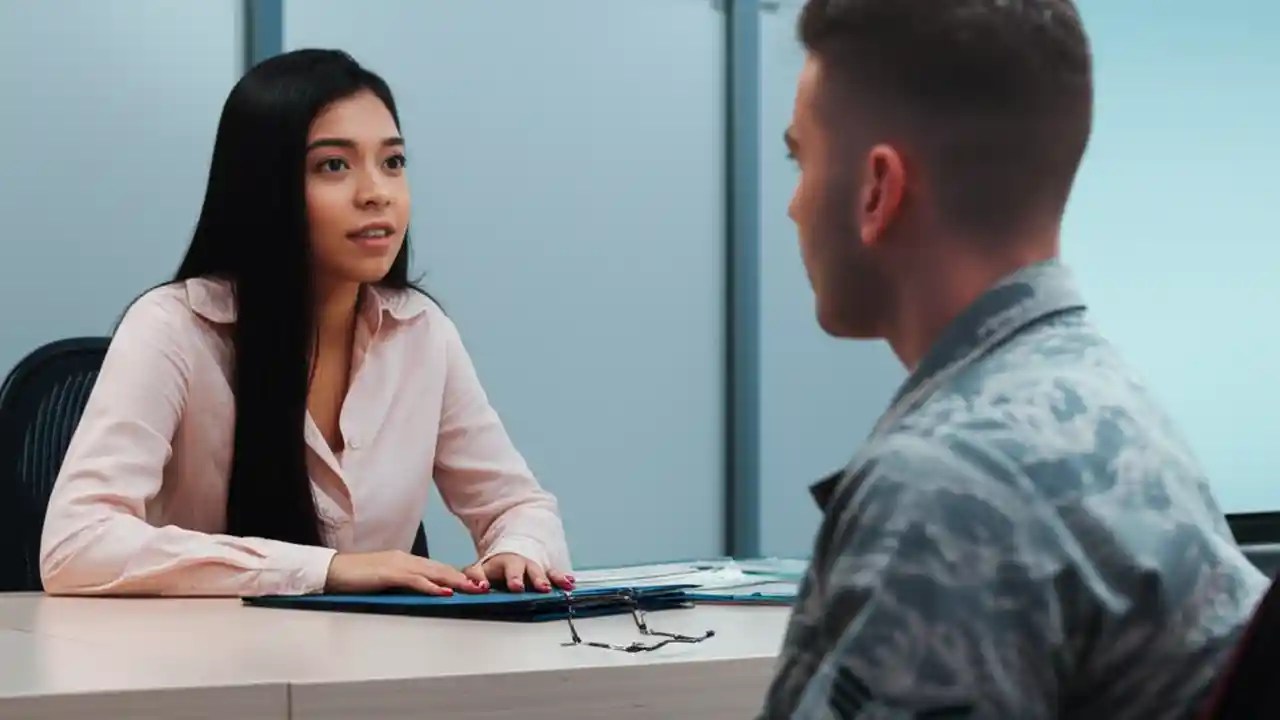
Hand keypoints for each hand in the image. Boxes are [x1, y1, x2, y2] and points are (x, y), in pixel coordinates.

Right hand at [325, 551, 488, 595]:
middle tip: (484, 587)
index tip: (475, 584)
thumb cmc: (356, 579)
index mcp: (406, 561)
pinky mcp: (388, 573)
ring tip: (474, 589)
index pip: (438, 569)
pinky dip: (431, 586)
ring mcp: (398, 564)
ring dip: (456, 581)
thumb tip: (420, 596)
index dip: (458, 576)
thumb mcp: (385, 581)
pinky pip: (415, 580)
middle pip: (442, 568)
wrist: (332, 571)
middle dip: (465, 578)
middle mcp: (406, 559)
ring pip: (434, 572)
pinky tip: (444, 592)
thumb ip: (402, 585)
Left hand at [467, 553, 574, 592]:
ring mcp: (531, 568)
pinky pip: (554, 574)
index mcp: (493, 565)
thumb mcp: (479, 572)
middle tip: (516, 586)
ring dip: (540, 579)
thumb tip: (474, 587)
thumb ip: (472, 579)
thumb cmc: (496, 569)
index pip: (482, 571)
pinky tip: (568, 582)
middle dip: (515, 576)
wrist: (515, 553)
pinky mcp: (545, 572)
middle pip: (514, 568)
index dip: (481, 579)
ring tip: (545, 588)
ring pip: (536, 571)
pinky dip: (560, 578)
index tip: (483, 587)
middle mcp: (514, 564)